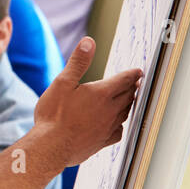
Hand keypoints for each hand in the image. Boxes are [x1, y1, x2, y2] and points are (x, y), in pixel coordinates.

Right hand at [32, 37, 141, 167]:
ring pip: (125, 112)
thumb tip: (89, 42)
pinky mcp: (103, 141)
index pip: (124, 80)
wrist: (51, 146)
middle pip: (128, 95)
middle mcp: (110, 110)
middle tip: (135, 83)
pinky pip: (118, 131)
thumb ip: (78, 62)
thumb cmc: (53, 115)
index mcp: (101, 93)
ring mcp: (108, 127)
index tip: (138, 71)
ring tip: (128, 100)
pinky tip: (115, 125)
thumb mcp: (62, 83)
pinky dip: (119, 125)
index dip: (132, 74)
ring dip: (128, 104)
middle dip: (132, 87)